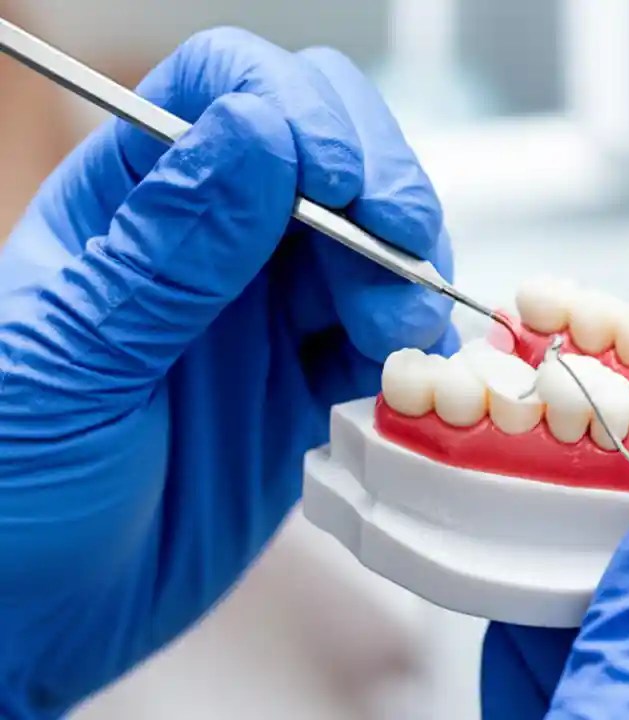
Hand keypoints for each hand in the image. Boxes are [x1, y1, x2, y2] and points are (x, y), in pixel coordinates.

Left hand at [0, 28, 455, 715]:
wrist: (22, 624)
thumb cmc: (1, 492)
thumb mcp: (68, 363)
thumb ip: (169, 253)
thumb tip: (259, 134)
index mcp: (128, 204)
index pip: (231, 95)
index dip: (303, 113)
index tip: (343, 183)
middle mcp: (207, 243)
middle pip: (328, 153)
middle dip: (384, 192)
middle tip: (401, 258)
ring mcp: (262, 315)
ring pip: (374, 243)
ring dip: (407, 274)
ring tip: (394, 338)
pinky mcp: (304, 386)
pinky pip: (384, 337)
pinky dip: (412, 347)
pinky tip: (396, 375)